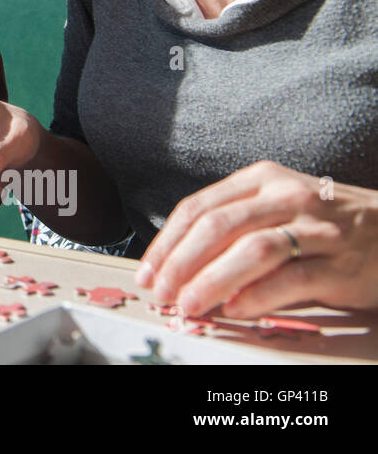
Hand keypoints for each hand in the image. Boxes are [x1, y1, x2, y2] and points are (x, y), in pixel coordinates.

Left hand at [136, 160, 377, 316]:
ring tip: (190, 305)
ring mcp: (317, 228)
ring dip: (213, 281)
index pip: (199, 207)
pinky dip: (257, 296)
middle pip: (218, 227)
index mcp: (261, 179)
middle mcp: (287, 196)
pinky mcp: (341, 262)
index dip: (167, 242)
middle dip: (181, 263)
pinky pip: (291, 279)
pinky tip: (236, 310)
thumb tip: (178, 266)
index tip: (148, 271)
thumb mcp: (275, 206)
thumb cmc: (323, 223)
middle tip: (162, 293)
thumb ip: (232, 227)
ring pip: (251, 250)